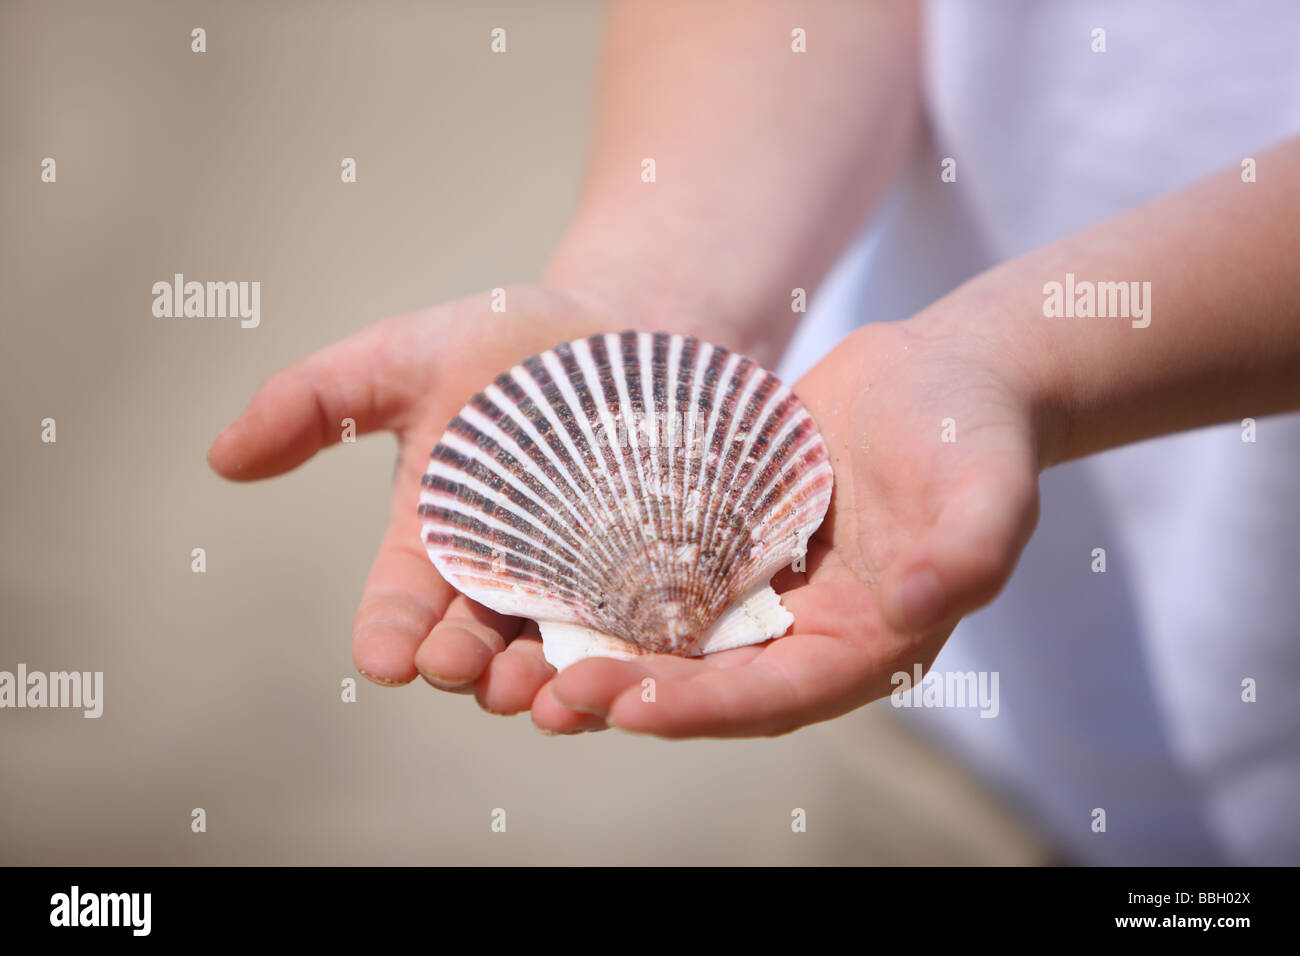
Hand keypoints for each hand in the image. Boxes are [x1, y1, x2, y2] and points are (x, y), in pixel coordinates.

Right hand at [207, 286, 634, 708]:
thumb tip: (221, 459)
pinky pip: (622, 646)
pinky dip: (612, 671)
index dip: (386, 635)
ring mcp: (569, 592)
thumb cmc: (512, 345)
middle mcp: (496, 581)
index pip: (398, 605)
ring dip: (531, 685)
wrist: (629, 334)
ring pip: (542, 663)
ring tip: (532, 687)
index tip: (382, 656)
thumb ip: (315, 401)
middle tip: (456, 664)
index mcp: (434, 543)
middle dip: (459, 665)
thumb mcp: (407, 358)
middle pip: (468, 648)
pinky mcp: (640, 592)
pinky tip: (613, 677)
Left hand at [541, 313, 1044, 735]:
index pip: (774, 697)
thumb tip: (912, 607)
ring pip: (674, 635)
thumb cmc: (977, 434)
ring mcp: (763, 589)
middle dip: (631, 692)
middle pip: (708, 681)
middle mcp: (804, 631)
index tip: (630, 706)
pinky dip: (611, 581)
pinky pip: (665, 570)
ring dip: (605, 648)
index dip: (703, 708)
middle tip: (550, 692)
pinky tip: (546, 574)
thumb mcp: (990, 488)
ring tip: (525, 656)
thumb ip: (966, 551)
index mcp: (864, 646)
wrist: (945, 376)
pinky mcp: (730, 540)